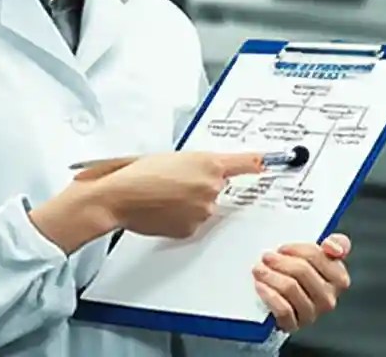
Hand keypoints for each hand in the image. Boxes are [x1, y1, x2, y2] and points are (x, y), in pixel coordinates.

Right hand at [84, 151, 263, 238]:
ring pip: (203, 206)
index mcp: (208, 163)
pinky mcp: (192, 228)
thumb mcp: (170, 157)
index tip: (265, 163)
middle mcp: (211, 187)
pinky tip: (161, 209)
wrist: (120, 196)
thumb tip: (201, 174)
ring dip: (188, 202)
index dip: (255, 163)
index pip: (242, 163)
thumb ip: (195, 165)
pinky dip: (180, 217)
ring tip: (161, 195)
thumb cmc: (138, 173)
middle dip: (199, 185)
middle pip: (216, 187)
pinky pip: (192, 221)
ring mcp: (203, 210)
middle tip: (173, 181)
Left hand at [252, 233, 352, 332]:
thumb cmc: (300, 273)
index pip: (317, 256)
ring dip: (270, 276)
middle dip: (280, 261)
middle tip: (266, 257)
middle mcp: (328, 298)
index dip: (296, 249)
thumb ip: (336, 244)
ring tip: (259, 270)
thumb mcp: (317, 255)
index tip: (283, 248)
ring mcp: (312, 313)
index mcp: (338, 278)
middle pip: (302, 271)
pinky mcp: (294, 325)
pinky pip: (283, 309)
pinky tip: (260, 286)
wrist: (283, 300)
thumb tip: (333, 247)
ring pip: (291, 288)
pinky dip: (269, 295)